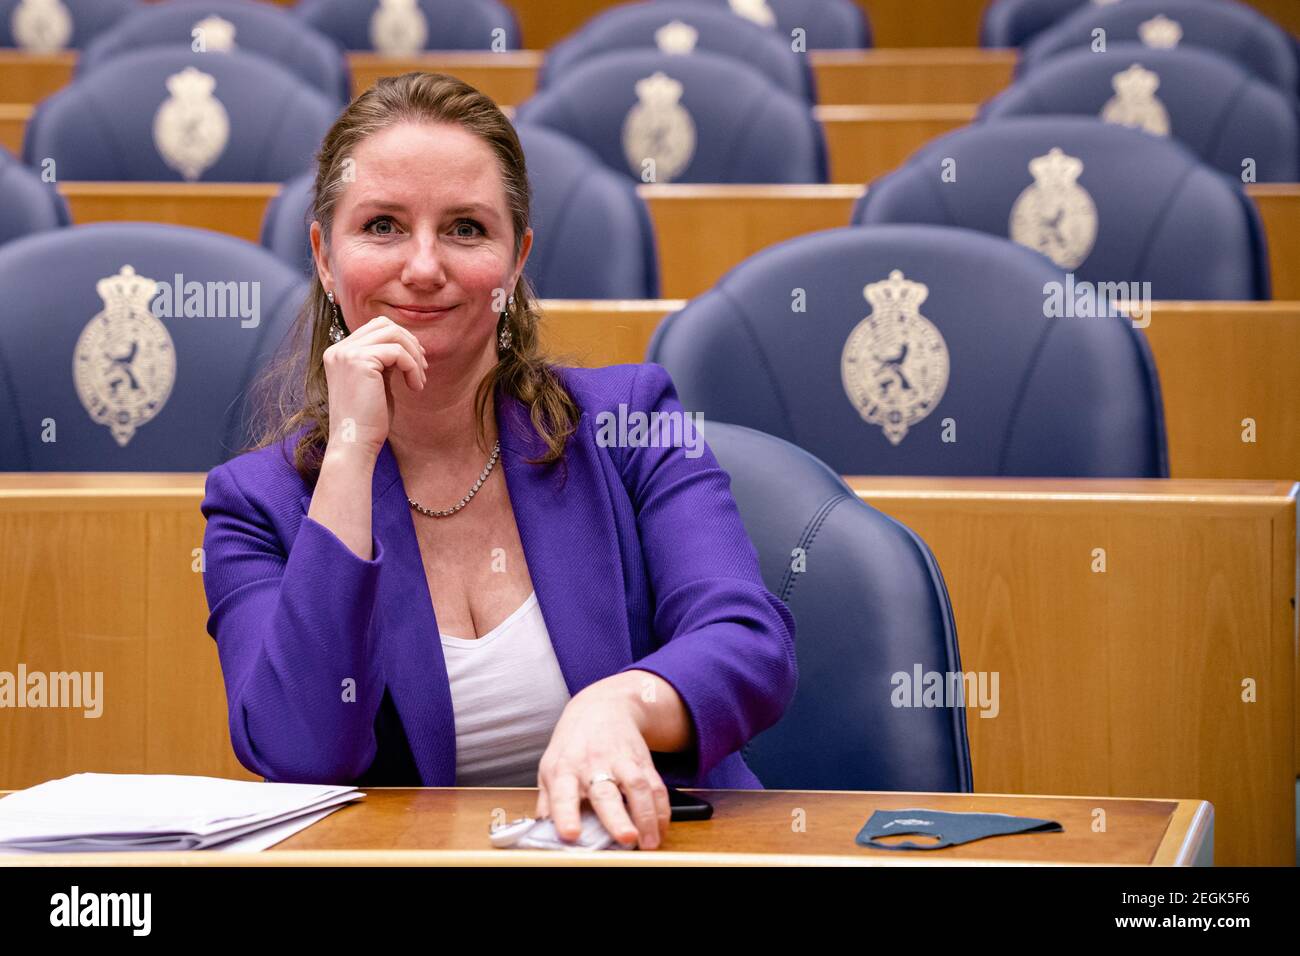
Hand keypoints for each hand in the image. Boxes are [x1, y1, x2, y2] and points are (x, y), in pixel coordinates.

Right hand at [321, 314, 426, 457]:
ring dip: (414, 356)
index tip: (417, 363)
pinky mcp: (359, 361)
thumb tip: (407, 344)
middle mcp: (339, 350)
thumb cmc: (368, 420)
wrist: (355, 443)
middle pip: (384, 325)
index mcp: (340, 353)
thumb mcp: (376, 383)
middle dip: (410, 343)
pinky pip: (398, 352)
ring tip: (419, 380)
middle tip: (422, 369)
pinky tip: (415, 387)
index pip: (375, 328)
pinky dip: (413, 367)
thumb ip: (383, 362)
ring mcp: (346, 353)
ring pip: (393, 334)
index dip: (402, 340)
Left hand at [534, 680, 671, 849]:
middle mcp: (593, 765)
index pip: (562, 794)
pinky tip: (661, 829)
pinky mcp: (642, 762)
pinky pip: (656, 787)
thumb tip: (541, 835)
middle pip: (606, 792)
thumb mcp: (550, 767)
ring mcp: (621, 762)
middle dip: (617, 818)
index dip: (566, 814)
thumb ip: (547, 802)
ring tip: (650, 842)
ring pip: (638, 787)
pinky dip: (662, 811)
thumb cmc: (572, 745)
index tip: (570, 834)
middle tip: (626, 838)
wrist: (601, 708)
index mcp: (564, 770)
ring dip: (647, 817)